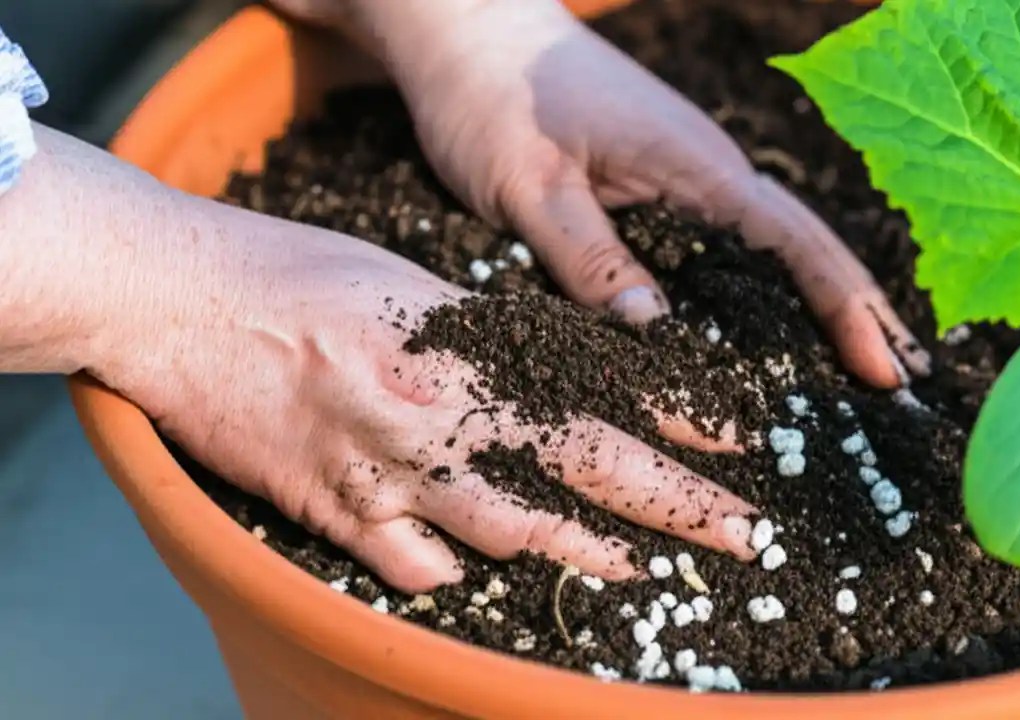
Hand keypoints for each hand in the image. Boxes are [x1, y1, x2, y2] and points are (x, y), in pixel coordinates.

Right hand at [103, 201, 755, 592]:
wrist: (177, 300)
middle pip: (581, 465)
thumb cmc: (294, 273)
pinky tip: (480, 574)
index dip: (674, 418)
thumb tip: (553, 381)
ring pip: (512, 530)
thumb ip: (483, 342)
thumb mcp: (410, 286)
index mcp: (463, 343)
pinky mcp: (332, 511)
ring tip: (644, 570)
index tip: (734, 442)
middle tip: (743, 534)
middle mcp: (438, 409)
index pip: (595, 385)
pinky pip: (414, 568)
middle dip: (675, 504)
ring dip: (586, 554)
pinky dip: (453, 575)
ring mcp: (385, 467)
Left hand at [271, 0, 931, 387]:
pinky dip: (777, 288)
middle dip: (863, 313)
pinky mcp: (665, 185)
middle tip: (908, 386)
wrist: (471, 31)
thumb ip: (589, 257)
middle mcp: (709, 171)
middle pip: (809, 248)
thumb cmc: (493, 98)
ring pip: (780, 249)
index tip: (886, 371)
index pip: (794, 244)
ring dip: (830, 303)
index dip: (845, 308)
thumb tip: (657, 332)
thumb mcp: (528, 186)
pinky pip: (738, 244)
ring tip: (873, 368)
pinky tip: (783, 326)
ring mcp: (691, 176)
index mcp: (693, 167)